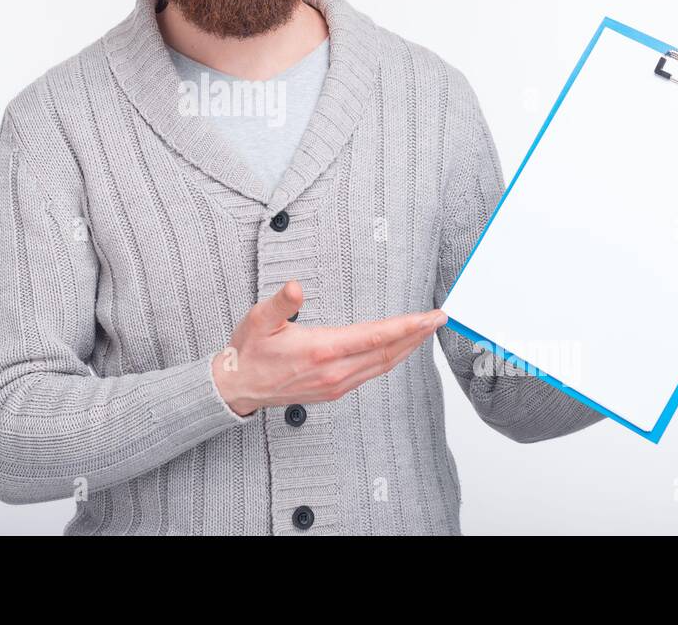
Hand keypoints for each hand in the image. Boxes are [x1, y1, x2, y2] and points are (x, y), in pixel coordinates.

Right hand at [211, 279, 446, 415]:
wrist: (238, 386)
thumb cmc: (250, 350)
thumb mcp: (259, 319)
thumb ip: (282, 302)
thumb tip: (297, 287)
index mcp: (321, 350)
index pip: (374, 336)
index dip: (406, 326)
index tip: (429, 317)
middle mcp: (334, 371)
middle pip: (387, 352)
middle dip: (417, 335)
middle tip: (440, 320)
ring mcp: (336, 384)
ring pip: (382, 365)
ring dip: (407, 348)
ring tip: (425, 332)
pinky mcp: (334, 391)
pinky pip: (371, 374)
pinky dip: (390, 359)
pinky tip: (397, 350)